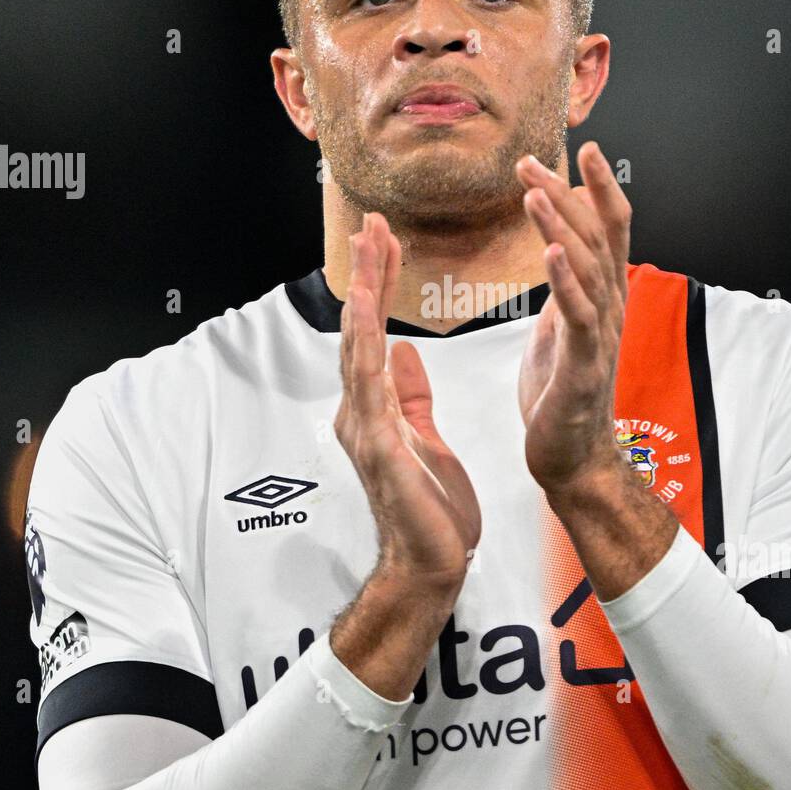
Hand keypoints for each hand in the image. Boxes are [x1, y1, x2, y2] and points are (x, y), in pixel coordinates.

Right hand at [334, 212, 480, 594]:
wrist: (430, 565)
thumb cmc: (430, 510)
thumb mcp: (425, 438)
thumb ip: (410, 396)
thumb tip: (404, 352)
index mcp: (375, 408)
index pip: (375, 333)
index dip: (380, 286)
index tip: (386, 240)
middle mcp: (361, 411)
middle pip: (361, 330)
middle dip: (368, 276)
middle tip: (371, 224)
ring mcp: (365, 429)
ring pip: (359, 350)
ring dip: (364, 298)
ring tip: (368, 252)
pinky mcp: (379, 449)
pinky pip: (371, 390)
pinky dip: (368, 351)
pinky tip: (367, 320)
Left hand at [515, 142, 632, 495]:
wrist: (573, 459)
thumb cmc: (563, 396)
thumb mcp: (559, 329)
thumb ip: (565, 289)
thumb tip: (559, 250)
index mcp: (601, 297)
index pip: (606, 230)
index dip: (595, 188)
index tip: (578, 148)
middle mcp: (609, 308)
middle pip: (594, 237)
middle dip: (565, 195)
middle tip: (531, 162)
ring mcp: (600, 336)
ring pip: (587, 268)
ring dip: (561, 226)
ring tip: (534, 191)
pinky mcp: (583, 366)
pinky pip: (577, 316)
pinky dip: (565, 280)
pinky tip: (551, 250)